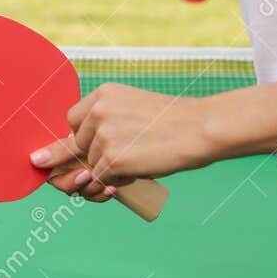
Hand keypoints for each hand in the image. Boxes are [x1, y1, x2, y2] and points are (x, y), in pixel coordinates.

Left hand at [30, 86, 216, 199]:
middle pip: (78, 145)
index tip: (100, 145)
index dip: (85, 137)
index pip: (74, 120)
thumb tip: (75, 152)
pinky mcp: (113, 160)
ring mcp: (104, 136)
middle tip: (121, 159)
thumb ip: (105, 122)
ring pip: (90, 164)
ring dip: (107, 171)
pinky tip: (134, 175)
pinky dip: (114, 183)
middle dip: (93, 157)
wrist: (202, 128)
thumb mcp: (133, 109)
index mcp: (103, 94)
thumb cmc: (174, 122)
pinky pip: (101, 180)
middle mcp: (98, 111)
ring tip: (137, 162)